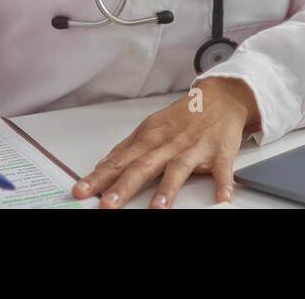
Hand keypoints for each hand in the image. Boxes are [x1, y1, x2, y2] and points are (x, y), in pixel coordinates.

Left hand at [72, 78, 259, 208]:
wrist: (220, 96)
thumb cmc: (184, 116)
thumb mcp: (152, 127)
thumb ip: (129, 148)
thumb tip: (104, 165)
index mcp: (150, 137)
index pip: (119, 160)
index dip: (99, 176)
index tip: (81, 190)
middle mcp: (169, 143)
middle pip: (143, 166)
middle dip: (124, 187)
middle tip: (107, 205)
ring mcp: (194, 148)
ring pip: (178, 169)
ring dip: (167, 189)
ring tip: (156, 209)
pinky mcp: (219, 152)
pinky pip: (221, 170)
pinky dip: (222, 183)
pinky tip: (222, 198)